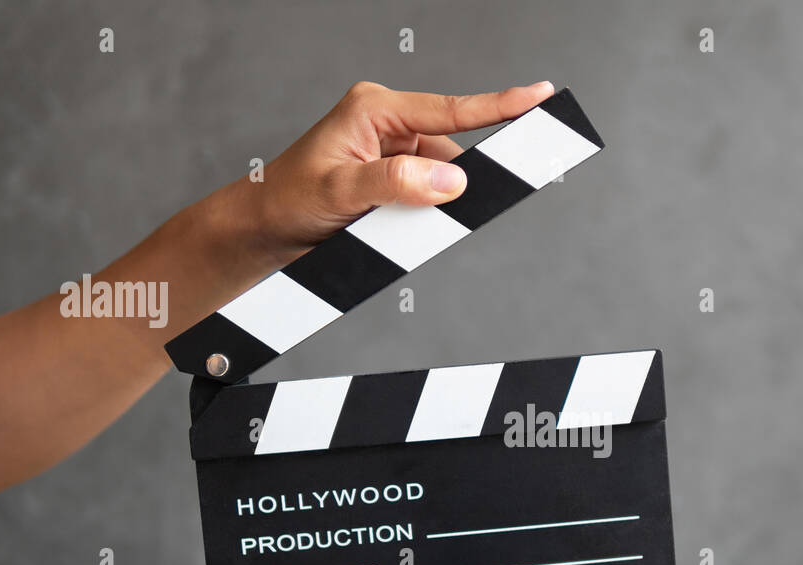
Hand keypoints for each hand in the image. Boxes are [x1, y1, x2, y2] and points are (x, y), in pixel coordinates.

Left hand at [247, 79, 554, 262]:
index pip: (450, 109)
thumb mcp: (339, 192)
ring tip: (389, 226)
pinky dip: (427, 217)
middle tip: (443, 203)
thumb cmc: (287, 201)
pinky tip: (396, 229)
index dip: (500, 105)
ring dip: (435, 206)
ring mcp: (393, 154)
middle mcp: (389, 125)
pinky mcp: (395, 180)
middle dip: (458, 181)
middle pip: (452, 148)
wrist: (262, 230)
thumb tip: (451, 180)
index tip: (540, 96)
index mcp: (375, 109)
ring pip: (443, 179)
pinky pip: (430, 197)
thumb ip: (395, 182)